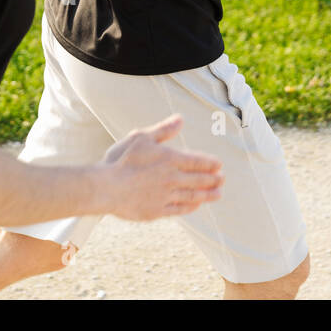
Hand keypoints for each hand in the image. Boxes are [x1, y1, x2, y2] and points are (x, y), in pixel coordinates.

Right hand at [99, 115, 223, 220]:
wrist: (107, 187)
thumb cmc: (122, 159)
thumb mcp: (141, 137)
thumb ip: (163, 130)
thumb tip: (181, 119)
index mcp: (171, 159)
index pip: (197, 161)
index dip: (210, 163)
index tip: (219, 165)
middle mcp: (172, 178)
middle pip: (199, 179)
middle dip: (213, 179)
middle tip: (223, 179)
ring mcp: (166, 196)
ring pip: (193, 196)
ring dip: (207, 195)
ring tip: (218, 194)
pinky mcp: (157, 211)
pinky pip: (179, 209)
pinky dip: (190, 207)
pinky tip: (196, 206)